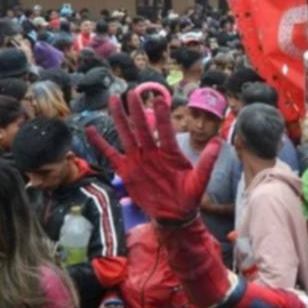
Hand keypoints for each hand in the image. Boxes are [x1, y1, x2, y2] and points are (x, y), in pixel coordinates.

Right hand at [86, 91, 219, 223]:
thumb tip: (218, 141)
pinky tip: (90, 129)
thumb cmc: (189, 196)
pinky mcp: (126, 171)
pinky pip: (111, 154)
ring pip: (127, 135)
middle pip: (143, 127)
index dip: (162, 115)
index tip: (159, 98)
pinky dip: (100, 143)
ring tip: (114, 100)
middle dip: (137, 110)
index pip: (165, 130)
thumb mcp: (199, 181)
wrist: (175, 215)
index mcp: (171, 152)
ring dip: (120, 118)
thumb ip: (207, 163)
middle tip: (132, 92)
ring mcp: (138, 159)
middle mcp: (153, 151)